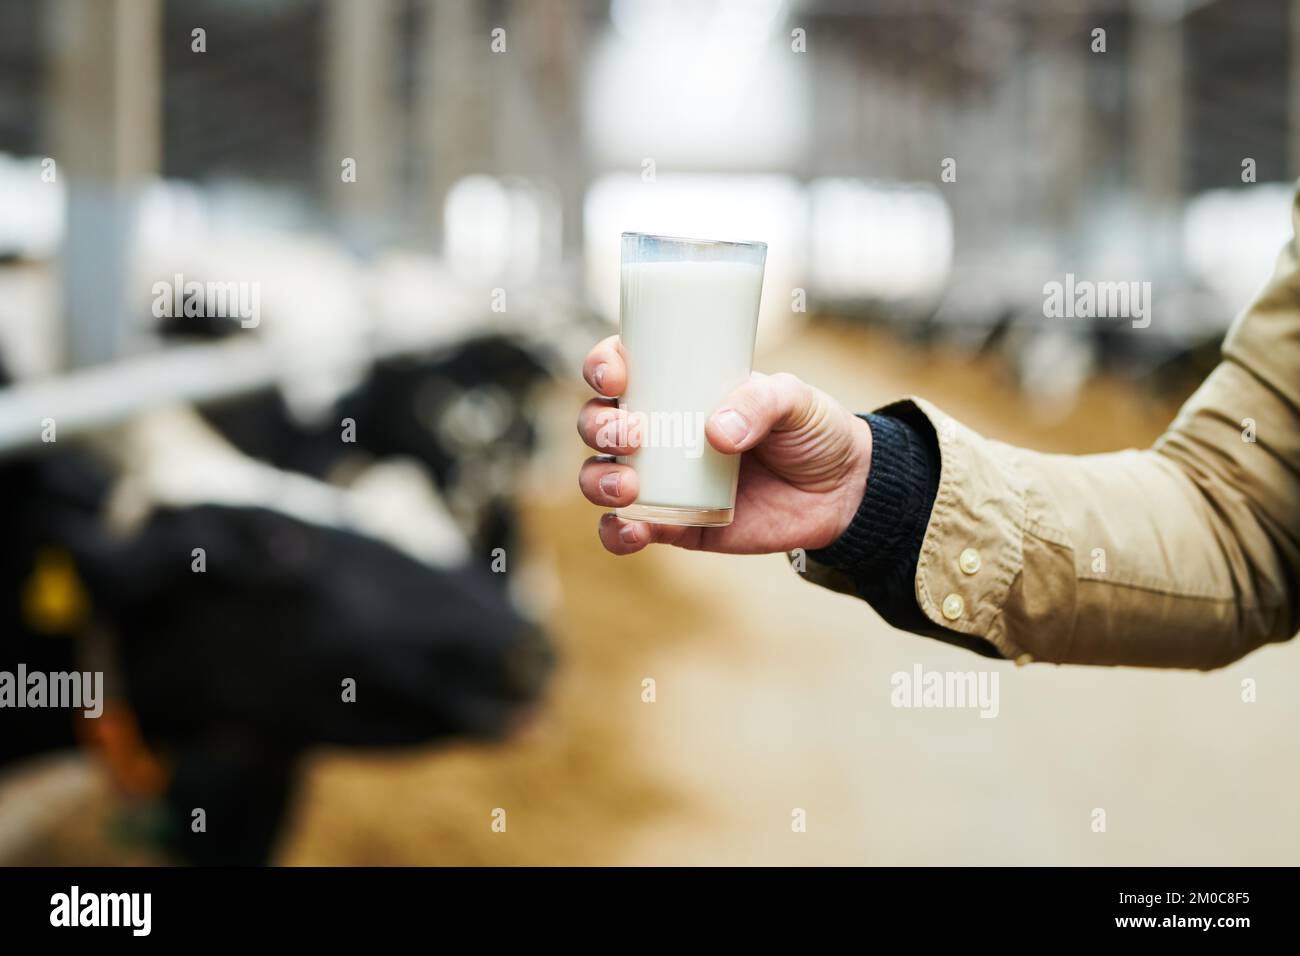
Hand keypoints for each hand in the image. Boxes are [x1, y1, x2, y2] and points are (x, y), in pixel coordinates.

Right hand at [577, 335, 871, 555]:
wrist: (840, 492)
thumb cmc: (812, 430)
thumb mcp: (795, 399)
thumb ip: (761, 402)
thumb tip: (716, 433)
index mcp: (678, 385)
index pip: (620, 365)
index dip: (602, 366)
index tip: (617, 378)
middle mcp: (658, 429)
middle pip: (597, 421)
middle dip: (598, 426)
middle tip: (632, 435)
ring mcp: (662, 478)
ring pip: (599, 475)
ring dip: (598, 480)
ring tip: (629, 486)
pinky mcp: (672, 523)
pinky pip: (626, 528)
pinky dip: (617, 532)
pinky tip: (633, 529)